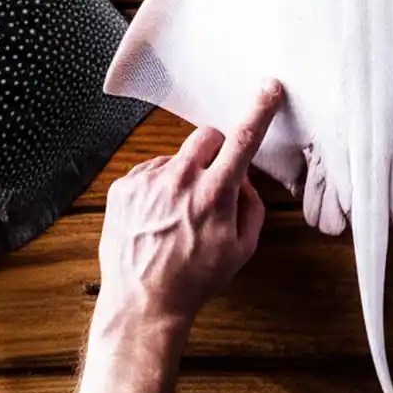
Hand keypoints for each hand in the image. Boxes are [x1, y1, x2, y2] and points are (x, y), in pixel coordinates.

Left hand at [96, 80, 283, 327]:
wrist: (143, 303)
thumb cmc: (195, 280)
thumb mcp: (241, 250)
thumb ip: (251, 207)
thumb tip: (244, 181)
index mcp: (214, 194)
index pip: (243, 140)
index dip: (259, 111)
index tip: (268, 89)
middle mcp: (179, 180)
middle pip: (207, 137)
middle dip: (217, 151)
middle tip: (215, 180)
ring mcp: (147, 182)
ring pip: (177, 158)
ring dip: (185, 176)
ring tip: (178, 216)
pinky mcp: (123, 188)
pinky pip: (150, 173)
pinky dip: (159, 188)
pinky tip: (158, 218)